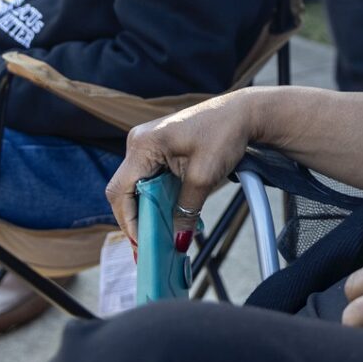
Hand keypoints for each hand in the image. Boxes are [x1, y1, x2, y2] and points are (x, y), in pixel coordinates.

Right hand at [104, 92, 259, 247]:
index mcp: (143, 145)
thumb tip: (178, 242)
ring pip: (137, 185)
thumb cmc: (224, 135)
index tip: (142, 245)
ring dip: (148, 210)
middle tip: (150, 247)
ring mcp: (147, 143)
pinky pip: (149, 177)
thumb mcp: (204, 177)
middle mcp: (138, 142)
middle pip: (125, 190)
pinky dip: (157, 198)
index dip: (128, 221)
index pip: (119, 191)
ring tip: (161, 236)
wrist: (243, 113)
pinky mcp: (158, 147)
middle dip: (137, 219)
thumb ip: (186, 211)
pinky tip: (168, 215)